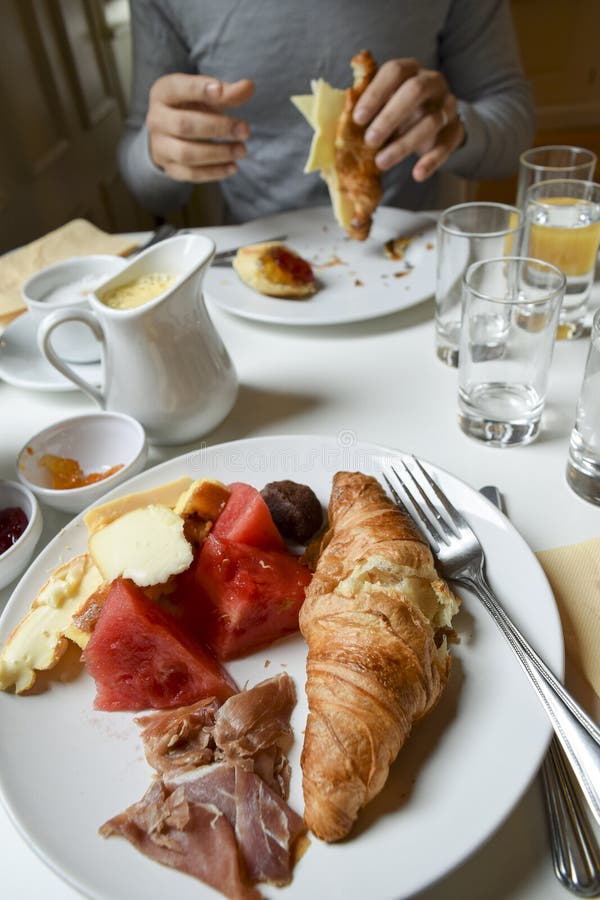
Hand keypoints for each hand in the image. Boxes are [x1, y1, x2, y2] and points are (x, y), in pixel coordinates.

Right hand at [146, 74, 254, 182]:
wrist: (170, 133)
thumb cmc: (192, 107)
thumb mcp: (206, 95)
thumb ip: (227, 92)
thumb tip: (248, 87)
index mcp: (163, 92)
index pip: (178, 88)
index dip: (198, 89)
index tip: (220, 91)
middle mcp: (156, 119)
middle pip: (184, 125)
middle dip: (217, 128)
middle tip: (245, 130)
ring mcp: (160, 146)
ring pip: (186, 153)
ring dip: (218, 153)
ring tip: (242, 150)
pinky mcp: (169, 167)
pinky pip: (191, 174)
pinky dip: (214, 172)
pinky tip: (233, 166)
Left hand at [352, 59, 464, 181]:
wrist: (437, 120)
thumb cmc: (400, 109)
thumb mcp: (384, 102)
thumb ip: (365, 105)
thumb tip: (338, 118)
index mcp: (410, 69)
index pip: (394, 72)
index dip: (375, 93)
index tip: (357, 119)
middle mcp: (433, 82)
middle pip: (415, 91)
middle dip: (389, 117)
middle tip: (369, 141)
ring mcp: (447, 105)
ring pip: (430, 121)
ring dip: (403, 144)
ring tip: (381, 162)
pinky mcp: (455, 130)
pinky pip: (446, 145)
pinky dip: (432, 161)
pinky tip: (417, 174)